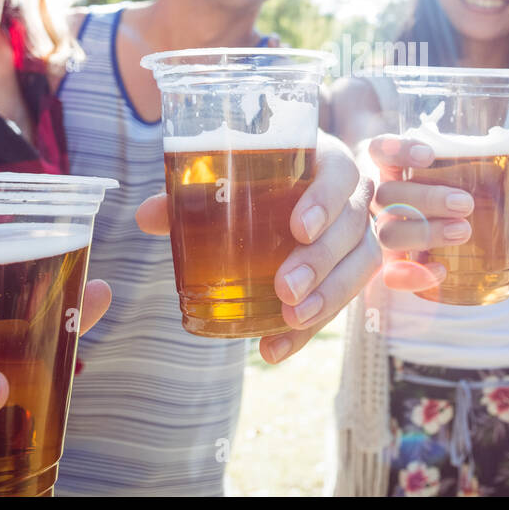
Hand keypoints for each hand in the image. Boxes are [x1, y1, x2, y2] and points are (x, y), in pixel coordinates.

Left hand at [136, 133, 379, 364]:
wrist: (285, 190)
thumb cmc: (256, 177)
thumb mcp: (230, 178)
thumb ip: (192, 194)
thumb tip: (147, 215)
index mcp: (325, 160)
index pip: (342, 173)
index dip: (326, 199)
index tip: (298, 229)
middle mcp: (352, 196)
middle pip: (353, 227)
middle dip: (322, 261)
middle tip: (286, 288)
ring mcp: (357, 235)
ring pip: (360, 265)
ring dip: (329, 297)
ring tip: (291, 319)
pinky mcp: (349, 271)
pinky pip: (342, 301)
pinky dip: (310, 330)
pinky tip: (276, 349)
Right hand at [367, 134, 508, 290]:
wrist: (427, 221)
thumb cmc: (448, 191)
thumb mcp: (465, 176)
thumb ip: (494, 174)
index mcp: (395, 167)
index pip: (380, 149)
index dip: (398, 150)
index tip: (429, 155)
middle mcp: (383, 196)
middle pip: (388, 194)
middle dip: (427, 198)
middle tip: (465, 203)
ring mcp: (383, 230)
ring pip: (389, 231)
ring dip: (425, 232)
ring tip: (463, 231)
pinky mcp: (390, 262)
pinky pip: (391, 273)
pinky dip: (413, 275)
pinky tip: (441, 272)